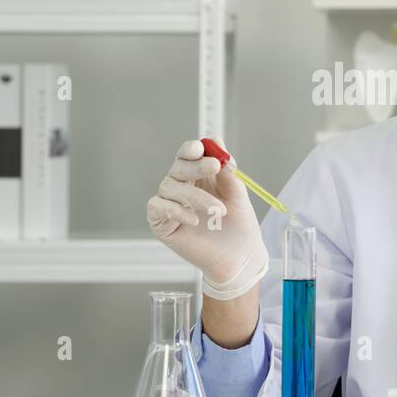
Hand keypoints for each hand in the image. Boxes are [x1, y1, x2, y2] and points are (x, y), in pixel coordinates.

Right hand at [147, 139, 267, 299]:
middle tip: (215, 166)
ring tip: (218, 210)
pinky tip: (194, 219)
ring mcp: (169, 204)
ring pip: (169, 186)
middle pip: (177, 166)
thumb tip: (216, 140)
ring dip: (195, 195)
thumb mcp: (237, 193)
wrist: (239, 256)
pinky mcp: (161, 222)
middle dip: (195, 164)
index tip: (202, 148)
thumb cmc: (239, 224)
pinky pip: (157, 206)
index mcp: (199, 175)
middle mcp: (182, 186)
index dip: (191, 149)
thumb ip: (226, 170)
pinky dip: (175, 210)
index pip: (187, 154)